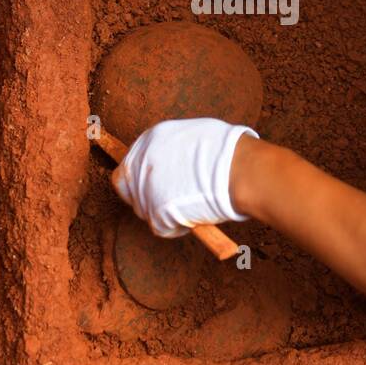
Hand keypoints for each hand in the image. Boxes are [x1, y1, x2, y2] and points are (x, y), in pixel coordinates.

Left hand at [112, 118, 258, 237]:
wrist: (239, 169)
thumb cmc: (227, 152)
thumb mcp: (192, 136)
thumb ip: (173, 149)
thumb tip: (172, 163)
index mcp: (151, 138)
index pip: (131, 162)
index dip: (142, 177)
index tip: (155, 187)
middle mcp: (142, 161)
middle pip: (127, 188)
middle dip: (145, 197)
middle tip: (169, 203)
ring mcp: (146, 187)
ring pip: (145, 210)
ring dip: (164, 212)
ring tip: (192, 205)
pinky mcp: (156, 212)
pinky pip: (161, 227)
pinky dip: (176, 227)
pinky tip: (195, 216)